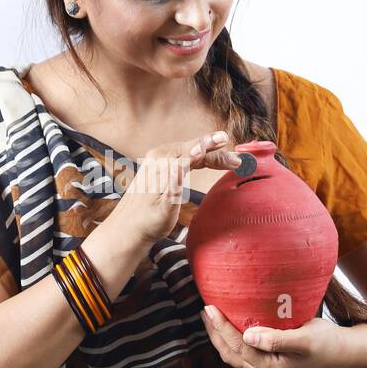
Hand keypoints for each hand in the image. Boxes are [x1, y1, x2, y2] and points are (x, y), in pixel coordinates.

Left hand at [109, 131, 240, 244]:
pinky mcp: (161, 167)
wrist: (129, 228)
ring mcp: (159, 160)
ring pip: (191, 152)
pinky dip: (200, 158)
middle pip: (194, 149)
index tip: (224, 139)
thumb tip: (180, 166)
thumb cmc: (148, 222)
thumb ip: (174, 186)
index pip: (191, 151)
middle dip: (217, 153)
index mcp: (161, 164)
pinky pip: (185, 157)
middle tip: (238, 161)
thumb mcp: (164, 209)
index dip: (210, 146)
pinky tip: (210, 159)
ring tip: (231, 161)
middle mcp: (159, 157)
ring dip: (211, 155)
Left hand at [199, 305, 349, 367]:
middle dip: (215, 333)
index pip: (239, 347)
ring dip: (220, 337)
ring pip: (234, 355)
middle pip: (231, 353)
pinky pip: (243, 353)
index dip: (222, 328)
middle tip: (205, 309)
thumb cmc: (326, 342)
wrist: (342, 352)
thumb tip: (248, 335)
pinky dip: (231, 339)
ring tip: (210, 317)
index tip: (210, 308)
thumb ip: (277, 339)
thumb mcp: (305, 338)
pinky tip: (228, 325)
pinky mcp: (269, 363)